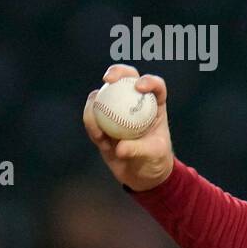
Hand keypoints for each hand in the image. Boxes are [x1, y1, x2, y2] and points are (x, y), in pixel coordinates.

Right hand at [82, 65, 173, 191]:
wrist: (142, 175)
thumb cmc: (155, 161)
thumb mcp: (154, 155)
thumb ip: (139, 149)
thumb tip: (119, 148)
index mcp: (155, 106)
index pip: (155, 86)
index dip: (149, 80)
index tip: (139, 87)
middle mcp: (135, 103)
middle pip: (126, 79)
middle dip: (117, 72)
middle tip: (108, 79)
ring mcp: (116, 111)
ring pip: (103, 95)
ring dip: (96, 100)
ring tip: (98, 116)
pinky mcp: (102, 123)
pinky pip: (92, 117)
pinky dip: (91, 121)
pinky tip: (97, 135)